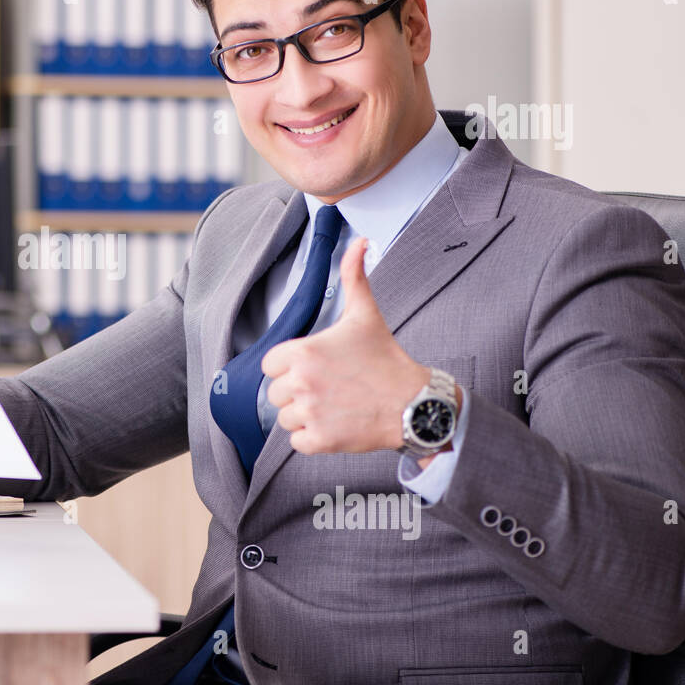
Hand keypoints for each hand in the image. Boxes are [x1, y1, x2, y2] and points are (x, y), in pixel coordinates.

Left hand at [262, 236, 428, 454]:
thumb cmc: (386, 359)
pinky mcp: (319, 440)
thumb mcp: (365, 314)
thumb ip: (354, 276)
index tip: (314, 367)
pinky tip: (334, 424)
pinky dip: (312, 438)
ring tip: (333, 405)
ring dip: (304, 415)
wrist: (413, 403)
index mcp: (303, 353)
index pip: (270, 366)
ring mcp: (310, 413)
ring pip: (285, 418)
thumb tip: (360, 243)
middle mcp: (301, 383)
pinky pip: (297, 441)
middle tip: (329, 387)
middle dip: (297, 392)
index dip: (289, 367)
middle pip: (276, 393)